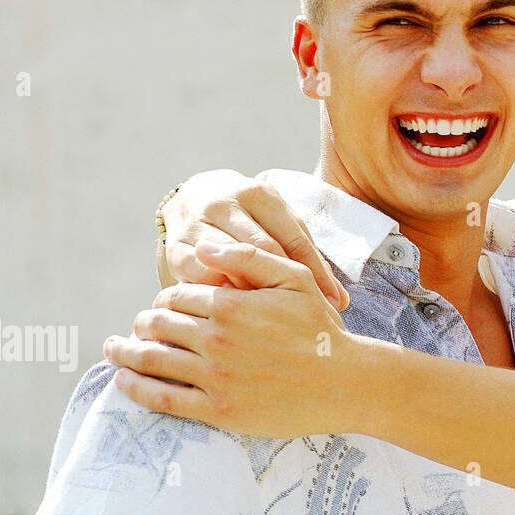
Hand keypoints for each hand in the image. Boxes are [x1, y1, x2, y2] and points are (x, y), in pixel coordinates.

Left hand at [110, 240, 357, 437]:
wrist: (344, 382)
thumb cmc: (321, 328)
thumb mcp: (296, 278)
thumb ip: (249, 257)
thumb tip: (203, 248)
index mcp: (233, 304)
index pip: (177, 295)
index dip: (165, 297)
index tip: (164, 303)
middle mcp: (218, 339)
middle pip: (159, 325)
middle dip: (143, 322)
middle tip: (137, 326)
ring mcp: (215, 377)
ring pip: (152, 360)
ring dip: (126, 353)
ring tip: (115, 351)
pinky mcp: (217, 409)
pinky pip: (163, 398)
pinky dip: (136, 388)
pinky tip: (124, 381)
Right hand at [160, 169, 347, 309]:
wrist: (195, 197)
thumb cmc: (252, 217)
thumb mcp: (281, 224)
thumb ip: (307, 257)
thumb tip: (339, 300)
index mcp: (260, 195)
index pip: (293, 238)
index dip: (317, 273)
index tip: (333, 303)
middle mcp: (225, 204)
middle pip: (260, 250)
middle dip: (284, 286)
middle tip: (304, 317)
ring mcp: (197, 224)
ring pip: (228, 264)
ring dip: (249, 293)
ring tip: (270, 319)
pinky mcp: (175, 246)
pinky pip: (198, 277)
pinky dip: (218, 295)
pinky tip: (234, 311)